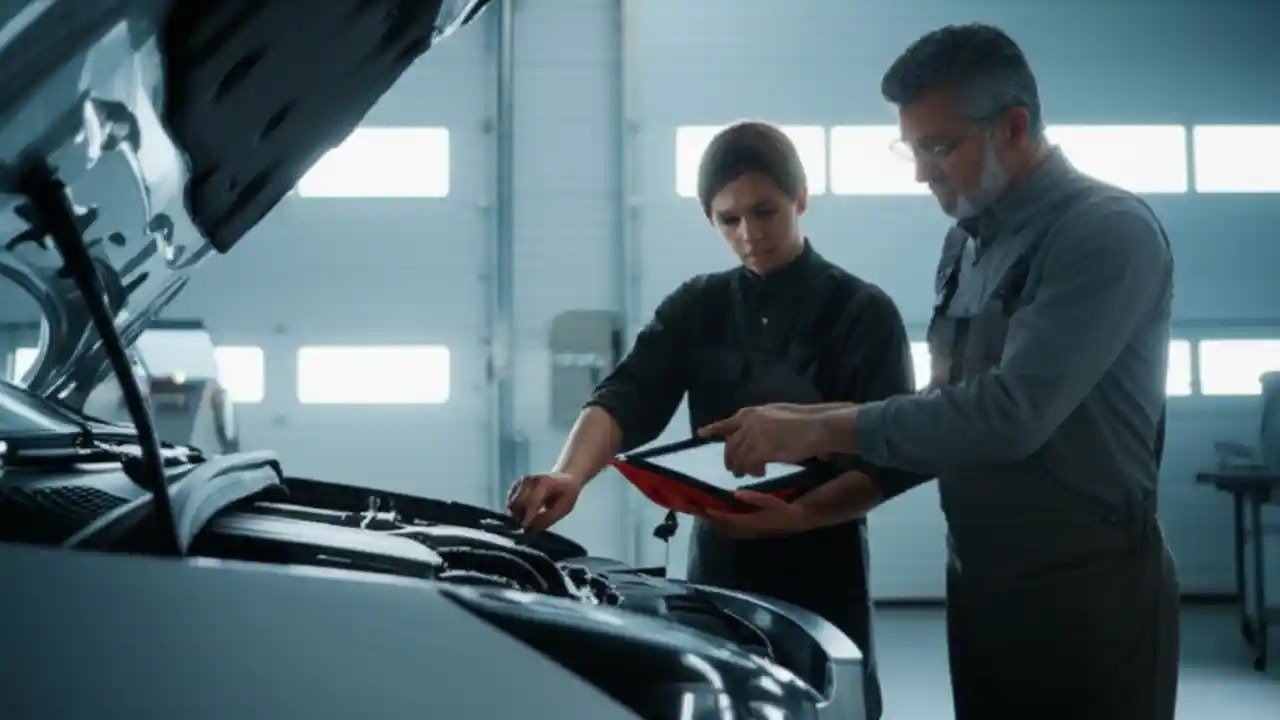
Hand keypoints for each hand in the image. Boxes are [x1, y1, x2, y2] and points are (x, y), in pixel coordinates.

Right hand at [506, 471, 582, 531]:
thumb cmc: (567, 494)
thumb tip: (530, 530)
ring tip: (527, 522)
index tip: (526, 530)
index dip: (527, 518)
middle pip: (517, 503)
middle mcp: (529, 480)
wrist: (565, 479)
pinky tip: (525, 515)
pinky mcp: (516, 486)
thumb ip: (547, 519)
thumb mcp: (563, 509)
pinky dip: (515, 511)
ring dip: (516, 516)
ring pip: (511, 504)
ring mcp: (521, 482)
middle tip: (526, 530)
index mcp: (544, 482)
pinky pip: (510, 502)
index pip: (531, 502)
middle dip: (519, 518)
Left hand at [697, 404, 829, 476]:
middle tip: (731, 468)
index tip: (701, 433)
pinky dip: (751, 471)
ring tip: (743, 474)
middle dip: (730, 457)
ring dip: (739, 467)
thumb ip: (762, 421)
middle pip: (730, 444)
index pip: (727, 422)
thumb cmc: (804, 420)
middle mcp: (749, 423)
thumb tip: (756, 431)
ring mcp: (754, 436)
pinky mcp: (761, 450)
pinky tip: (758, 474)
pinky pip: (748, 465)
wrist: (817, 426)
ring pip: (738, 457)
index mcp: (752, 412)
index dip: (713, 428)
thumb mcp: (777, 413)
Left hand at [698, 491, 813, 538]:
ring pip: (726, 529)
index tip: (703, 507)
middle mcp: (746, 530)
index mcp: (750, 522)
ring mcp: (748, 532)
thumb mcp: (771, 501)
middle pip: (723, 527)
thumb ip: (754, 498)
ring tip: (703, 513)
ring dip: (714, 523)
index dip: (715, 514)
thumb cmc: (783, 509)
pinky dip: (722, 524)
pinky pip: (731, 529)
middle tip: (696, 511)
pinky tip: (719, 516)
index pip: (727, 519)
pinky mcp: (750, 531)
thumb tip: (736, 494)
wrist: (795, 521)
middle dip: (710, 520)